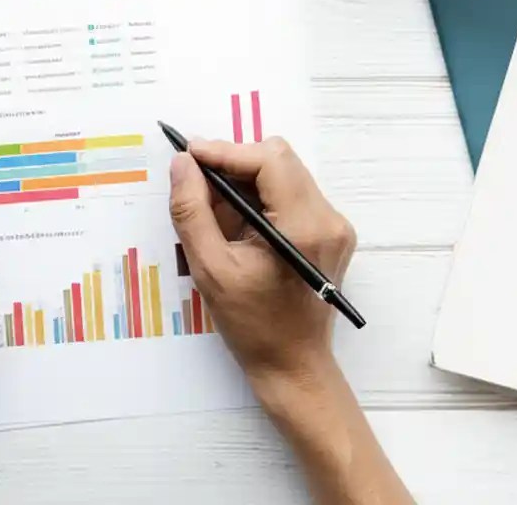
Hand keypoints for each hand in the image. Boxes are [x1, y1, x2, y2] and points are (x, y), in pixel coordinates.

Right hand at [168, 137, 356, 395]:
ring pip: (284, 173)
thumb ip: (193, 212)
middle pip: (279, 159)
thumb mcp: (211, 269)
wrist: (293, 365)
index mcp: (304, 228)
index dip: (225, 151)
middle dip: (234, 162)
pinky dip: (260, 197)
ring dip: (245, 179)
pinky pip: (291, 194)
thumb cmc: (252, 326)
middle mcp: (328, 218)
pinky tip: (236, 222)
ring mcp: (334, 225)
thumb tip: (182, 165)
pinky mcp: (330, 232)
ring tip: (213, 206)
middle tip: (196, 181)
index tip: (188, 155)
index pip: (269, 160)